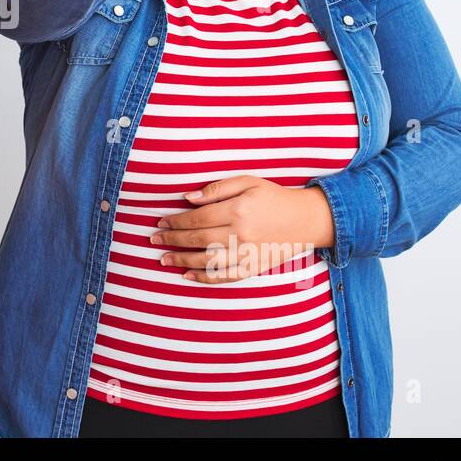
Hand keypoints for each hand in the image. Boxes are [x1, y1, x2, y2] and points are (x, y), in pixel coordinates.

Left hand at [149, 176, 335, 282]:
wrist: (306, 219)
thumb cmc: (273, 197)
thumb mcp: (247, 182)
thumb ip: (217, 188)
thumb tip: (187, 198)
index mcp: (237, 210)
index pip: (197, 217)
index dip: (176, 221)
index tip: (161, 221)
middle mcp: (240, 233)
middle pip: (198, 240)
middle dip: (173, 240)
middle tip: (154, 239)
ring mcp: (247, 253)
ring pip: (207, 260)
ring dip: (182, 260)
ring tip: (163, 258)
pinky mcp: (254, 268)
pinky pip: (225, 276)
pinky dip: (205, 278)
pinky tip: (187, 275)